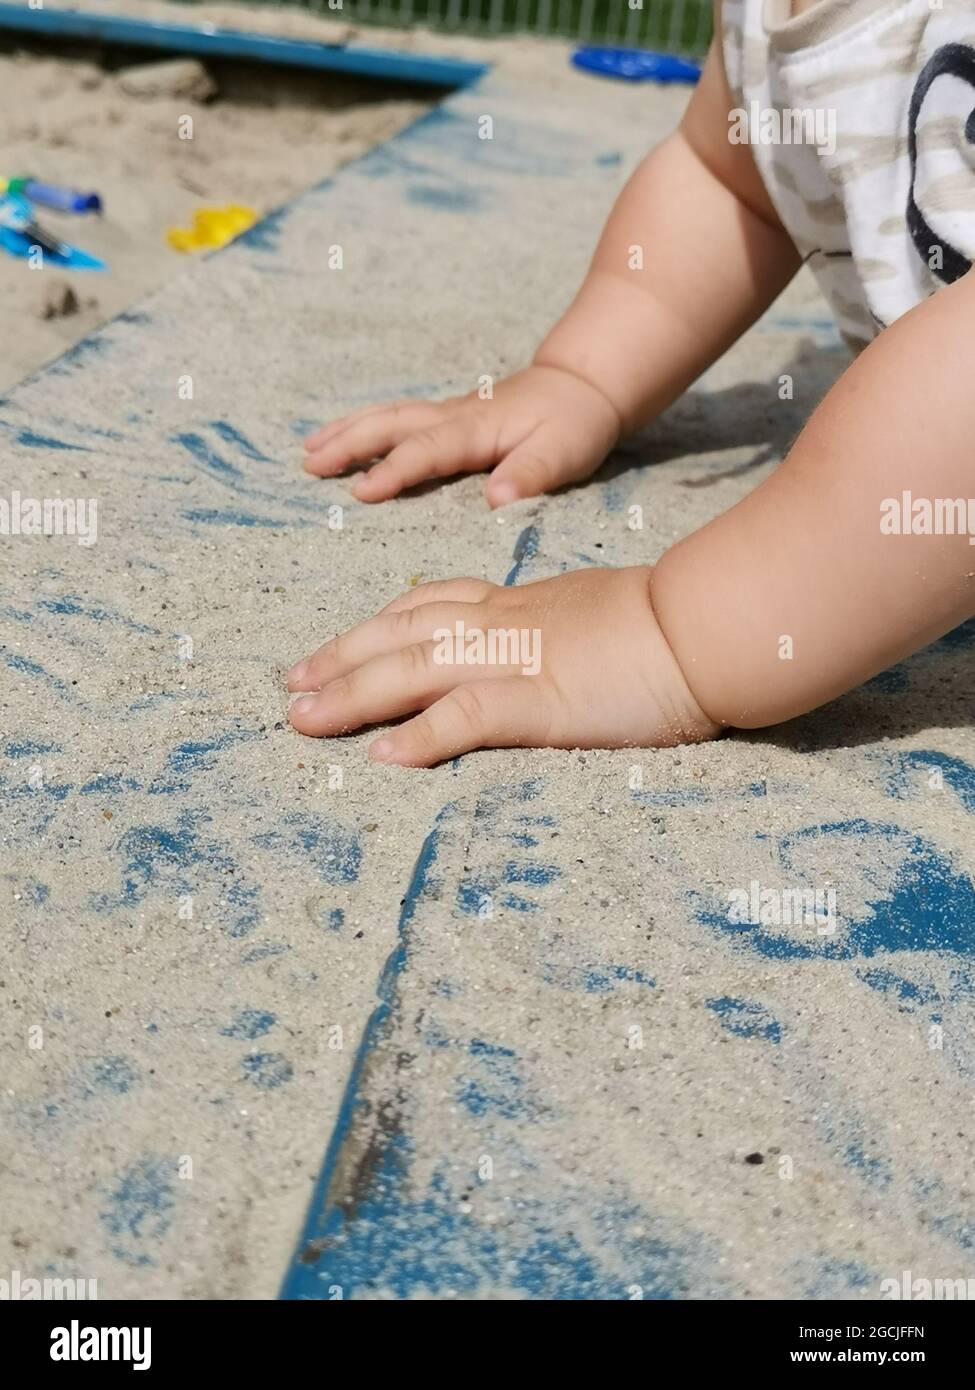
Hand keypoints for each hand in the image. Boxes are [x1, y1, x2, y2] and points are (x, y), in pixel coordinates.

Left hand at [286, 567, 720, 764]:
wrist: (707, 623)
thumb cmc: (670, 621)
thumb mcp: (597, 612)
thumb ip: (559, 627)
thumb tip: (551, 647)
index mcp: (520, 604)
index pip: (429, 605)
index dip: (375, 626)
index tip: (337, 645)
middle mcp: (503, 625)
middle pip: (400, 635)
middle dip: (340, 659)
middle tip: (290, 685)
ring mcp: (517, 661)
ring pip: (413, 669)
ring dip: (352, 694)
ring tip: (302, 719)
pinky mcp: (540, 702)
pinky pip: (466, 717)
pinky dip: (420, 737)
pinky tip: (381, 757)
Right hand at [302, 365, 621, 507]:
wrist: (583, 385)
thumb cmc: (574, 425)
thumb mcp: (563, 454)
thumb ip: (529, 476)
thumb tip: (495, 500)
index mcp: (476, 430)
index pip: (425, 452)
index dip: (392, 472)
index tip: (359, 492)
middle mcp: (454, 417)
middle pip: (391, 425)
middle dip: (348, 443)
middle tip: (309, 464)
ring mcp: (448, 413)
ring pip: (388, 416)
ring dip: (347, 431)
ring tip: (308, 451)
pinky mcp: (449, 417)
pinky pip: (396, 417)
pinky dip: (364, 425)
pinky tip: (343, 436)